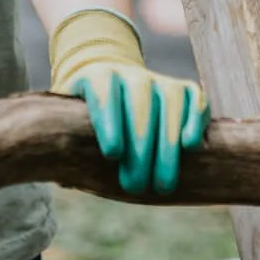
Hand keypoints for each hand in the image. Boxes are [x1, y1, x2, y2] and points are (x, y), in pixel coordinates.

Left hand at [49, 8, 208, 195]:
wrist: (109, 80)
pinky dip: (195, 120)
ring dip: (168, 144)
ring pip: (169, 102)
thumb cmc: (84, 115)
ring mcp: (159, 80)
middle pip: (139, 103)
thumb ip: (64, 139)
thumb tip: (65, 175)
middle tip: (135, 185)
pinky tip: (190, 147)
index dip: (109, 122)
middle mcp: (130, 74)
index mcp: (96, 77)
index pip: (103, 94)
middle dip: (140, 147)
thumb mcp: (65, 119)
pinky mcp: (184, 89)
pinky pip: (194, 99)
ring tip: (163, 183)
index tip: (112, 155)